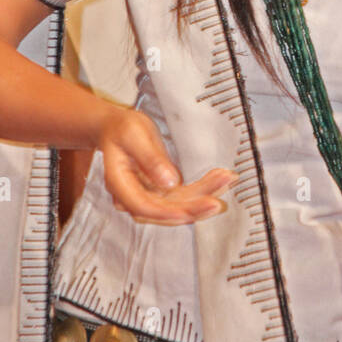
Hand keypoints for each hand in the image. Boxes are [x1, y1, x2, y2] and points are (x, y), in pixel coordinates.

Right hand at [95, 106, 237, 224]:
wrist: (115, 128)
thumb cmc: (121, 129)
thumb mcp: (134, 134)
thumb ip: (150, 158)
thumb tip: (168, 182)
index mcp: (119, 183)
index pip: (141, 206)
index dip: (166, 213)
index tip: (188, 211)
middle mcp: (132, 195)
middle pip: (163, 210)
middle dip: (193, 207)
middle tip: (216, 202)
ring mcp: (148, 194)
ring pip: (177, 204)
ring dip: (202, 197)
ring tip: (225, 181)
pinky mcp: (161, 190)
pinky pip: (183, 195)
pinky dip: (202, 189)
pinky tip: (220, 180)